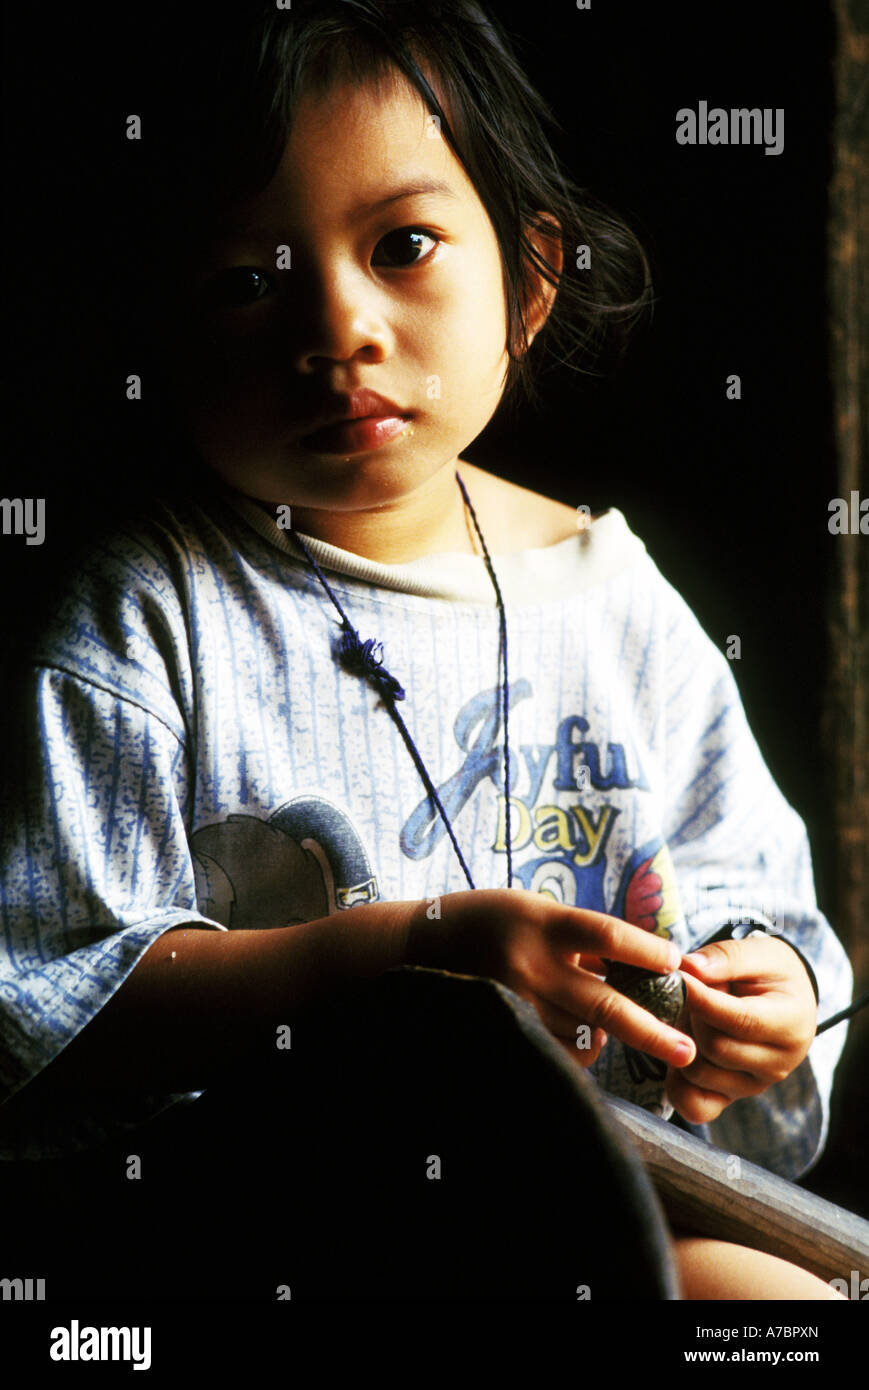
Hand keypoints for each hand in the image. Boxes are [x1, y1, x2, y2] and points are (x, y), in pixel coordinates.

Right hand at [403, 888, 696, 1070]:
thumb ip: (581, 939)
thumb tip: (642, 964)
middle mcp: (531, 965)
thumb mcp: (536, 911)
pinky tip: (584, 1036)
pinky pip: (558, 1051)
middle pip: (604, 1003)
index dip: (646, 950)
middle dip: (651, 1031)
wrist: (421, 943)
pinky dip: (581, 1049)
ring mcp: (516, 1002)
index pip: (607, 936)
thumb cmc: (491, 920)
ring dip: (609, 1035)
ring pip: (583, 1034)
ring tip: (618, 1025)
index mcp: (543, 924)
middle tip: (688, 1050)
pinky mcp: (505, 1027)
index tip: (677, 961)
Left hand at [665, 934, 817, 1123]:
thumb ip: (724, 957)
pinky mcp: (731, 1097)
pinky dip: (678, 1082)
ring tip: (688, 1013)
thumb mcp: (758, 953)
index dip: (702, 999)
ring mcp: (754, 1086)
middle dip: (691, 1015)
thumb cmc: (770, 973)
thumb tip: (689, 968)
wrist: (783, 999)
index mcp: (791, 1025)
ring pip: (699, 1073)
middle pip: (715, 1047)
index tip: (678, 977)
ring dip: (681, 1041)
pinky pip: (696, 1106)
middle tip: (686, 990)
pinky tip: (678, 1049)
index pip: (740, 1020)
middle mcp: (777, 1064)